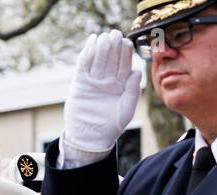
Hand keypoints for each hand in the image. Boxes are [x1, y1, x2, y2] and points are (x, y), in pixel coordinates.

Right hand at [61, 30, 141, 155]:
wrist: (90, 138)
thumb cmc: (111, 127)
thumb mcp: (126, 110)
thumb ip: (132, 91)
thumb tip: (136, 71)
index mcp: (121, 84)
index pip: (124, 63)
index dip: (125, 52)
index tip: (126, 41)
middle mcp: (108, 80)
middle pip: (111, 58)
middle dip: (113, 45)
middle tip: (114, 34)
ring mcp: (94, 81)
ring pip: (97, 59)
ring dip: (100, 47)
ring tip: (102, 37)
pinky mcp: (80, 83)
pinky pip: (83, 66)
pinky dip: (87, 54)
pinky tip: (91, 42)